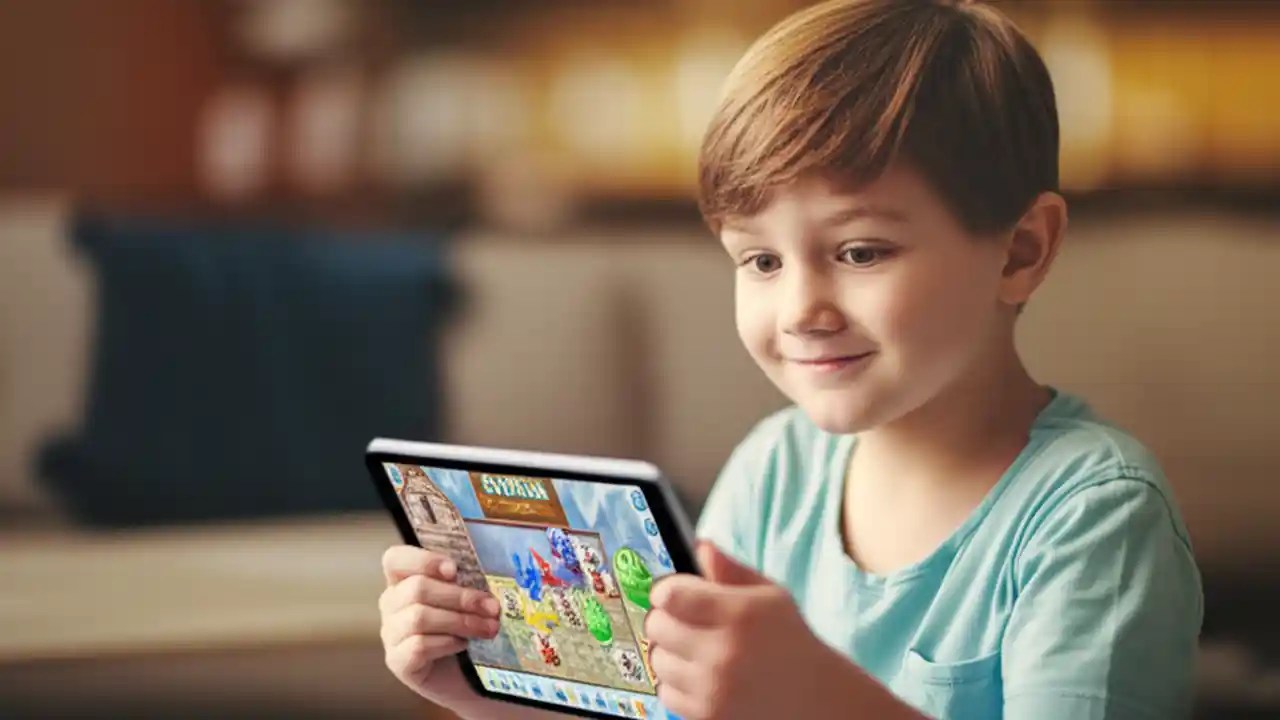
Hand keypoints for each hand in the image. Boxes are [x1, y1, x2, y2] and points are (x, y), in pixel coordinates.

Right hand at [379, 546, 501, 705]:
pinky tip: (463, 644)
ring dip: (460, 621)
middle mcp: (391, 604)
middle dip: (460, 597)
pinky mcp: (397, 662)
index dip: (423, 560)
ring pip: (418, 617)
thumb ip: (465, 583)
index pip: (395, 559)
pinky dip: (446, 643)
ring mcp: (391, 634)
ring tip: (488, 628)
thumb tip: (485, 573)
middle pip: (416, 588)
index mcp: (403, 581)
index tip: (454, 570)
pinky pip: (418, 646)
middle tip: (492, 607)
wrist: (468, 675)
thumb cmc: (466, 629)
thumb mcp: (466, 601)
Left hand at [644, 542, 858, 719]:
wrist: (814, 698)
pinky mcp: (707, 716)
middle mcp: (722, 651)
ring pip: (657, 660)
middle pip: (657, 626)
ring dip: (669, 651)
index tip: (674, 594)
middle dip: (666, 619)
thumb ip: (731, 570)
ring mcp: (712, 688)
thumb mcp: (770, 595)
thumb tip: (700, 545)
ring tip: (693, 649)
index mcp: (739, 613)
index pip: (670, 595)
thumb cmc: (789, 639)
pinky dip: (675, 682)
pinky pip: (665, 692)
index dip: (665, 591)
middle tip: (684, 621)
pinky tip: (697, 675)